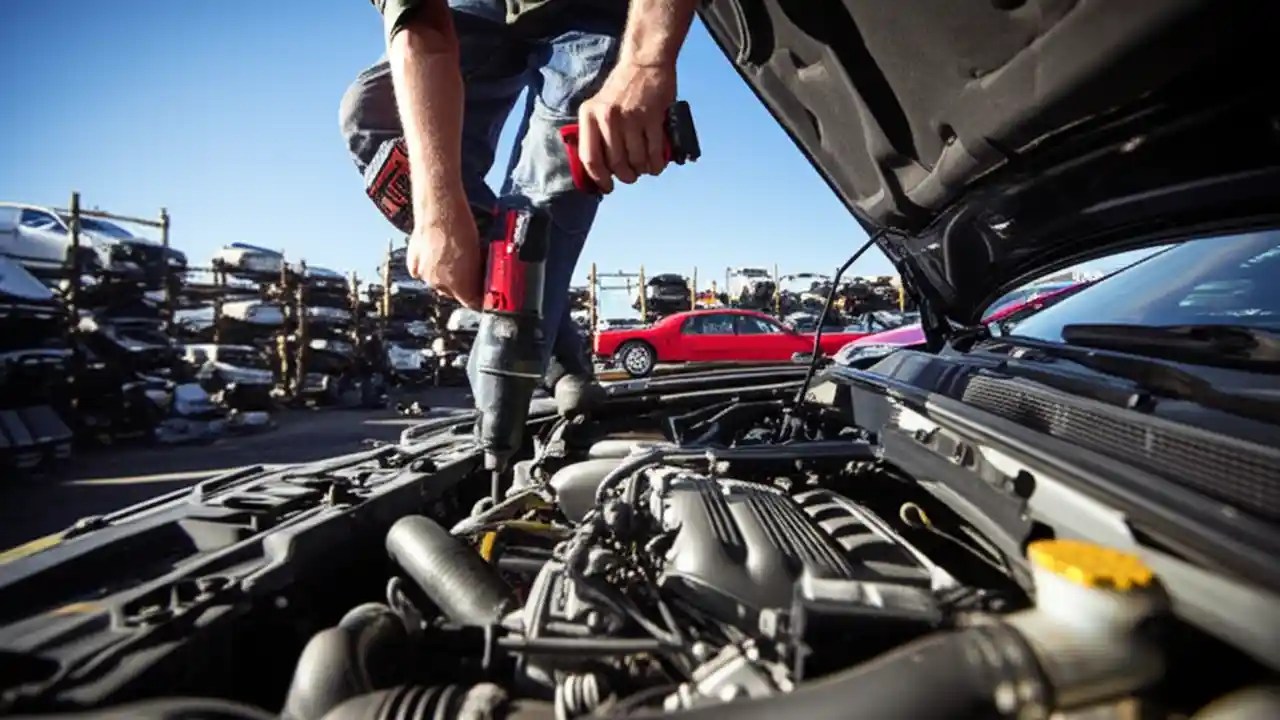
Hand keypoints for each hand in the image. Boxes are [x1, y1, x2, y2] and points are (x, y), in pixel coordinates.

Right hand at [406, 198, 483, 308]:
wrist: (438, 209)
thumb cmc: (461, 226)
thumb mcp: (478, 251)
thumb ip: (478, 270)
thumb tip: (482, 276)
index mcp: (461, 285)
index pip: (472, 303)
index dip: (478, 299)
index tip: (481, 294)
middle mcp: (440, 285)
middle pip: (453, 293)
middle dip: (460, 285)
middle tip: (467, 270)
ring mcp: (425, 275)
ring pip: (437, 283)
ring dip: (444, 275)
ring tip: (450, 258)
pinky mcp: (413, 265)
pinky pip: (421, 273)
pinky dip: (427, 267)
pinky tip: (433, 255)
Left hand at [576, 60, 676, 193]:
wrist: (644, 62)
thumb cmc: (622, 87)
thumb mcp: (599, 106)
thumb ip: (596, 133)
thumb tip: (599, 169)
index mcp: (589, 115)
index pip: (589, 158)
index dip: (599, 178)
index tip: (608, 187)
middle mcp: (607, 117)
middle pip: (615, 163)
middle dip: (626, 175)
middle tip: (631, 175)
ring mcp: (630, 117)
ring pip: (636, 160)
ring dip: (642, 170)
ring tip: (645, 167)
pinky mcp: (652, 117)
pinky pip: (653, 151)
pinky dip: (656, 163)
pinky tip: (656, 164)